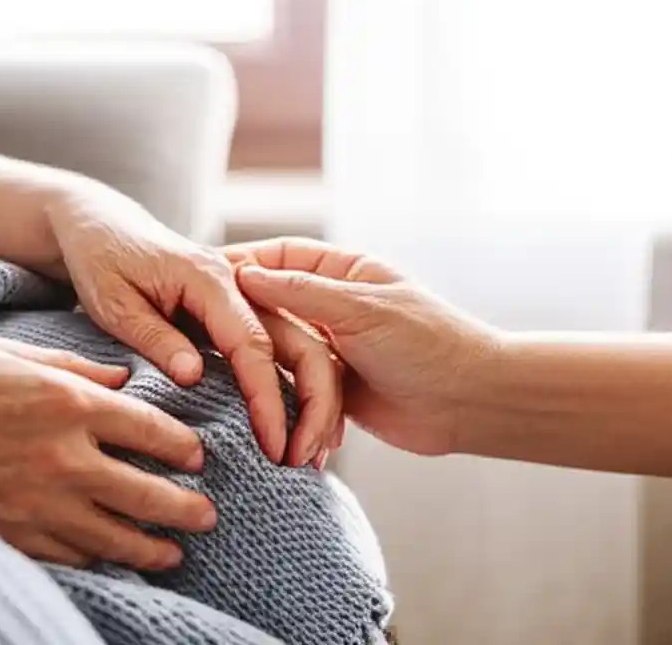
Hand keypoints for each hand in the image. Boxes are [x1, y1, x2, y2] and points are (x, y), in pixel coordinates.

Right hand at [0, 328, 216, 569]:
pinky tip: (109, 558)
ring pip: (113, 536)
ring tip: (173, 553)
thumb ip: (76, 367)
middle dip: (184, 508)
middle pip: (146, 493)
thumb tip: (122, 379)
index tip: (197, 457)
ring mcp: (33, 501)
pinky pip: (66, 554)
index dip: (183, 448)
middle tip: (206, 515)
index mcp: (68, 401)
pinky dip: (95, 558)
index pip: (151, 431)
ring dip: (151, 547)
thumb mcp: (14, 350)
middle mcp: (61, 456)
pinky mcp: (4, 530)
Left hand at [45, 186, 292, 463]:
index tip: (273, 445)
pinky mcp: (238, 310)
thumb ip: (154, 338)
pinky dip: (296, 386)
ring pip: (299, 344)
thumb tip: (193, 377)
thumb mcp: (113, 302)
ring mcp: (243, 295)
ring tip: (309, 455)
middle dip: (311, 402)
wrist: (100, 224)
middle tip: (300, 460)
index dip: (266, 399)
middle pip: (298, 342)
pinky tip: (299, 428)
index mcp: (209, 278)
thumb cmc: (101, 260)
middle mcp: (238, 283)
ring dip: (313, 398)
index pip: (253, 344)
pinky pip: (280, 347)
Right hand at [225, 238, 501, 455]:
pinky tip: (261, 412)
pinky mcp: (335, 391)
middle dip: (242, 328)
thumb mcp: (361, 310)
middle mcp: (332, 308)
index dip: (239, 267)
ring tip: (231, 382)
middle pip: (270, 309)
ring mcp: (331, 350)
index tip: (202, 281)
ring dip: (264, 376)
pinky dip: (284, 407)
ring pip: (278, 356)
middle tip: (198, 337)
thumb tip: (244, 274)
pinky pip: (295, 393)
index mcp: (342, 274)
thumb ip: (302, 294)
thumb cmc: (430, 345)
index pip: (278, 259)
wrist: (473, 404)